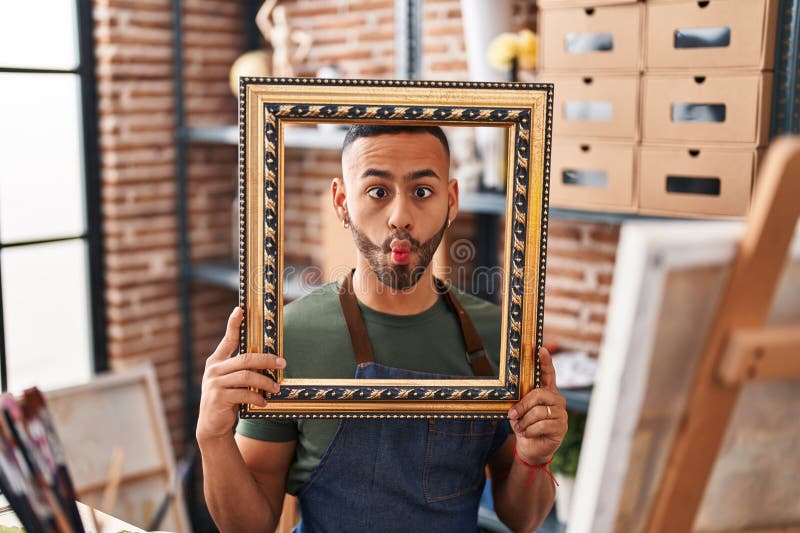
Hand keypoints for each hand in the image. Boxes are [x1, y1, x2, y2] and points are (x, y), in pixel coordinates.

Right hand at [196, 307, 285, 442]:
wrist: (212, 426)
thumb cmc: (227, 400)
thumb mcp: (231, 381)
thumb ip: (242, 369)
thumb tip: (268, 359)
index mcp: (217, 361)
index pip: (228, 339)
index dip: (234, 323)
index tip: (241, 309)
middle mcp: (214, 369)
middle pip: (245, 358)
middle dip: (266, 359)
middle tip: (282, 363)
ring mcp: (214, 383)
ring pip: (246, 377)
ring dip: (265, 382)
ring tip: (276, 388)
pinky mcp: (218, 398)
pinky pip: (243, 394)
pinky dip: (257, 397)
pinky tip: (264, 402)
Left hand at [507, 347, 567, 464]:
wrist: (530, 447)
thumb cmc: (524, 425)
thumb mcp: (520, 410)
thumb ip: (520, 400)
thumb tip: (513, 397)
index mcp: (546, 392)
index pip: (548, 374)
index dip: (545, 361)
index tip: (540, 348)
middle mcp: (556, 400)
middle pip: (538, 394)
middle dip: (522, 406)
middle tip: (512, 415)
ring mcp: (561, 413)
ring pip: (539, 411)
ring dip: (525, 421)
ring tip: (520, 427)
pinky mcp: (561, 427)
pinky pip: (542, 425)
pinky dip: (530, 430)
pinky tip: (528, 433)